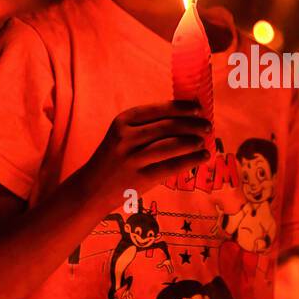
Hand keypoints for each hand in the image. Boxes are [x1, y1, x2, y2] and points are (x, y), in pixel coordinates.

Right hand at [80, 100, 210, 203]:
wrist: (90, 190)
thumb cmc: (113, 159)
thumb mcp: (122, 136)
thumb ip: (147, 126)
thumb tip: (186, 117)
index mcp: (122, 121)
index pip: (158, 110)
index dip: (182, 108)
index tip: (198, 107)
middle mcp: (126, 137)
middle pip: (168, 127)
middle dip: (192, 124)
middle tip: (207, 125)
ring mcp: (133, 159)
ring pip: (172, 146)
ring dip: (193, 142)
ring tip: (204, 141)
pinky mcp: (140, 178)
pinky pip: (172, 166)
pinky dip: (191, 160)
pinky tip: (203, 157)